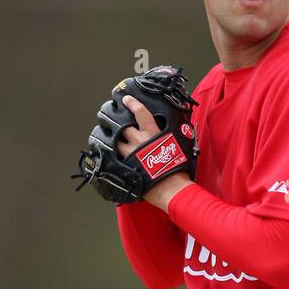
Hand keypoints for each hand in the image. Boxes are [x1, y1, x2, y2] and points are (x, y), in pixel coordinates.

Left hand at [120, 93, 191, 212]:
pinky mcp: (127, 169)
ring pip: (115, 143)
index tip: (125, 99)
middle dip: (115, 122)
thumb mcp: (179, 145)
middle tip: (109, 118)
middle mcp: (139, 141)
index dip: (132, 104)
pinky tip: (108, 157)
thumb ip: (173, 135)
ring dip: (111, 141)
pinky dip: (112, 158)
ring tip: (108, 139)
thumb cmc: (178, 168)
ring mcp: (131, 155)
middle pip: (122, 127)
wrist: (171, 188)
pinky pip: (115, 160)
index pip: (140, 112)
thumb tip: (180, 128)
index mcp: (152, 133)